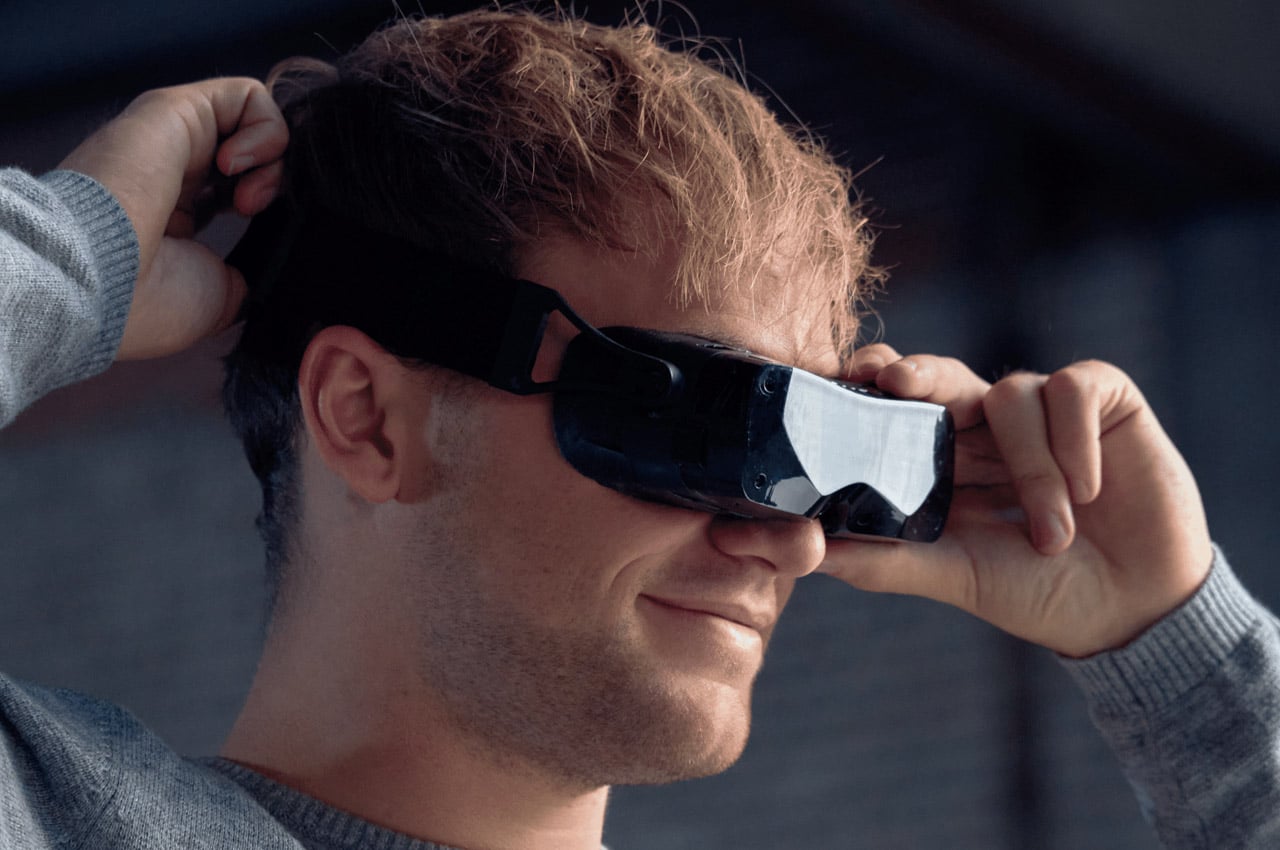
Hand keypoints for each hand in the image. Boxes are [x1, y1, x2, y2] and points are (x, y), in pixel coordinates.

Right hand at [59, 78, 287, 359]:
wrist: (102, 279)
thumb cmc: (148, 303)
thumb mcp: (218, 299)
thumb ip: (247, 272)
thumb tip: (269, 263)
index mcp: (173, 218)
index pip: (234, 192)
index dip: (266, 209)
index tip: (259, 238)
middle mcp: (169, 172)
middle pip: (250, 156)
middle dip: (273, 184)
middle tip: (253, 214)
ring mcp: (171, 138)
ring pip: (254, 123)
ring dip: (273, 160)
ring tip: (248, 197)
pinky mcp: (175, 109)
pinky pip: (249, 96)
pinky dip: (267, 131)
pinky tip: (237, 168)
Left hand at [819, 345, 1213, 656]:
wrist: (1132, 612)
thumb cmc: (1035, 590)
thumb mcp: (954, 575)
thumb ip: (884, 561)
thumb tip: (806, 553)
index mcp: (942, 455)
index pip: (898, 401)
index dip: (872, 380)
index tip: (848, 376)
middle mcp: (986, 423)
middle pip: (939, 374)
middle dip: (918, 373)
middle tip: (895, 382)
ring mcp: (1044, 408)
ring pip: (1010, 395)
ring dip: (1031, 469)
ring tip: (1054, 536)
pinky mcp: (1105, 399)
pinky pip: (1072, 389)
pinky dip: (1074, 442)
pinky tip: (1090, 491)